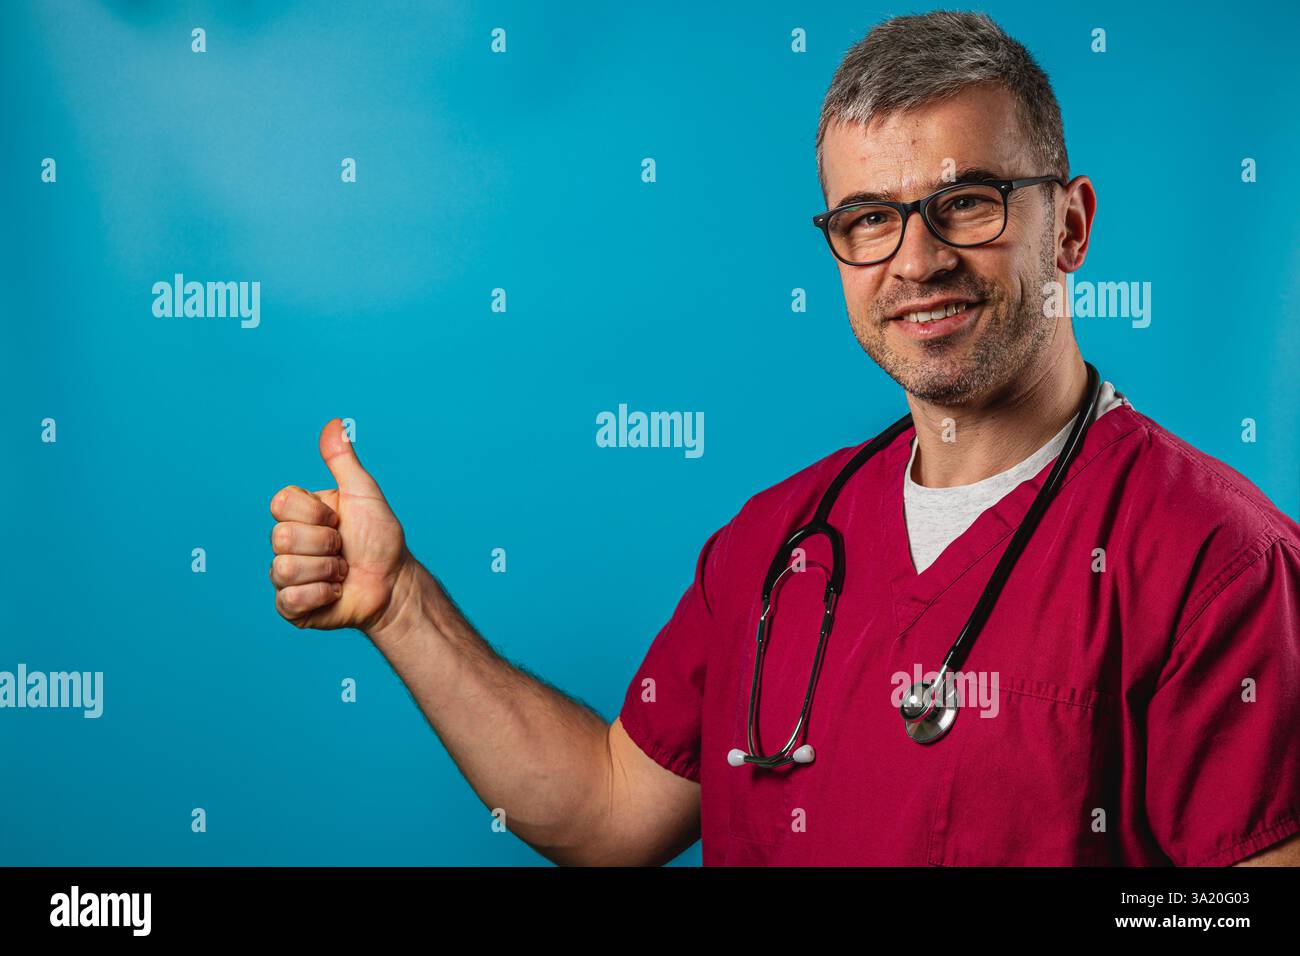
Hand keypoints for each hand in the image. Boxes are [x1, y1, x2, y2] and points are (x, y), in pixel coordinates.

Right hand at [269, 419, 411, 632]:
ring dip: (326, 572)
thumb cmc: (380, 538)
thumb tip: (334, 423)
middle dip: (326, 544)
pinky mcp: (291, 607)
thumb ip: (343, 461)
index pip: (281, 504)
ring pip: (284, 569)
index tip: (339, 519)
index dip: (316, 513)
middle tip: (343, 549)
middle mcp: (286, 544)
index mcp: (298, 514)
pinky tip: (335, 594)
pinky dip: (321, 596)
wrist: (394, 582)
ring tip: (342, 573)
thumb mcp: (363, 493)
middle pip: (282, 538)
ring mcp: (286, 576)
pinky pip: (289, 599)